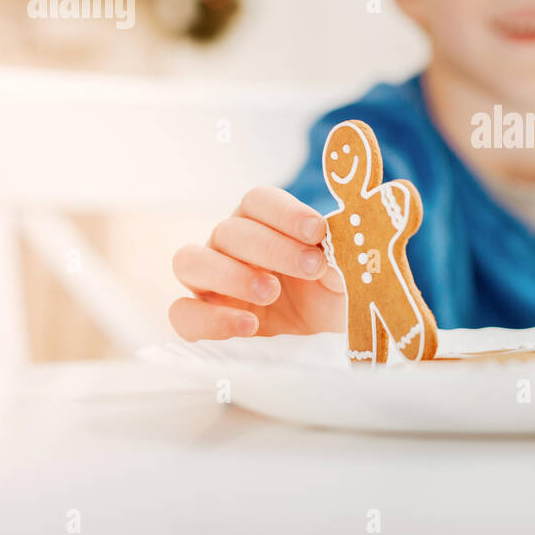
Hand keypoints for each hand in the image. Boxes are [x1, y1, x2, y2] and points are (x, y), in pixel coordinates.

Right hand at [169, 186, 345, 340]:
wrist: (335, 334)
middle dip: (271, 247)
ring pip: (190, 261)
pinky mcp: (205, 319)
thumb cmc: (340, 290)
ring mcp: (212, 281)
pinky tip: (248, 326)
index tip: (317, 230)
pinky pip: (183, 313)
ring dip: (230, 275)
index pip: (258, 201)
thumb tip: (335, 239)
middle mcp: (232, 245)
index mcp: (266, 222)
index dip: (284, 212)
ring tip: (270, 292)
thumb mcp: (351, 268)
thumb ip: (342, 249)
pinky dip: (210, 319)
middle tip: (310, 266)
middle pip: (229, 230)